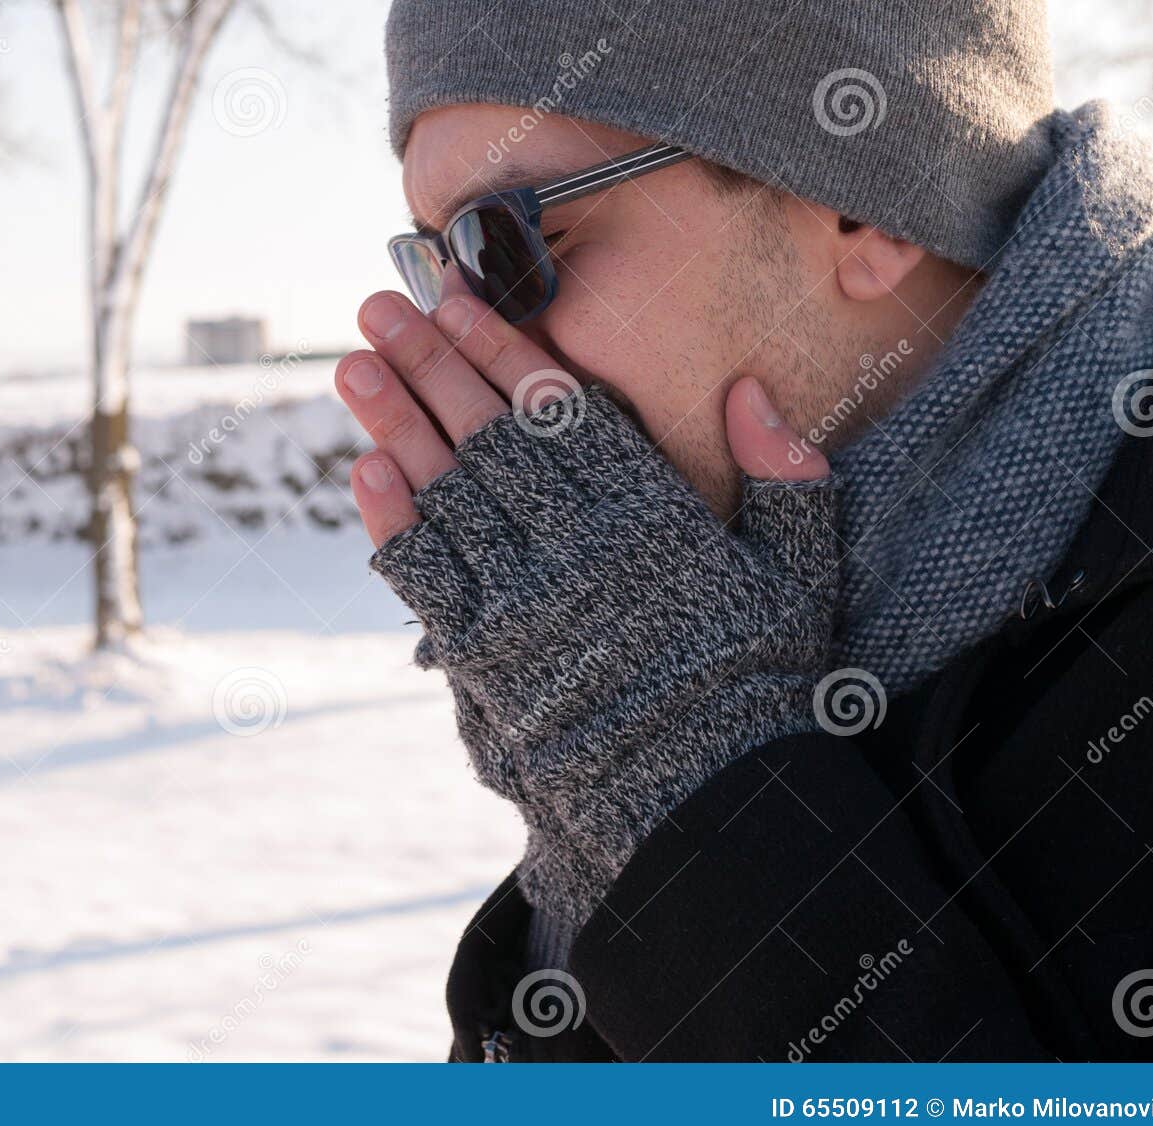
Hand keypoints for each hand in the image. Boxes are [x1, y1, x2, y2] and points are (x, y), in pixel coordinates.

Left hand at [334, 285, 839, 929]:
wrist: (701, 802)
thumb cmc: (754, 684)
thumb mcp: (800, 578)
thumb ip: (784, 482)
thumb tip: (750, 391)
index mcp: (648, 515)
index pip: (557, 408)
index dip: (501, 345)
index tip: (455, 296)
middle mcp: (576, 548)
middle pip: (485, 435)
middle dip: (428, 363)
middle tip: (375, 307)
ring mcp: (522, 602)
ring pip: (445, 493)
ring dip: (393, 423)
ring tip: (352, 365)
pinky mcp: (483, 655)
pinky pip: (425, 577)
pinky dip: (392, 521)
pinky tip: (365, 468)